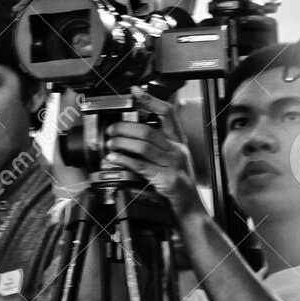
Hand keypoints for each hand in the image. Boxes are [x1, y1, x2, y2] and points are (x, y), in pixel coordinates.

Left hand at [103, 88, 205, 217]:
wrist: (190, 208)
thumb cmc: (177, 183)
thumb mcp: (171, 159)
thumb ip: (156, 145)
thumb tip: (132, 133)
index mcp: (178, 141)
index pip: (167, 113)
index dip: (151, 100)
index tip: (135, 92)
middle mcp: (177, 150)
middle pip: (149, 130)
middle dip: (125, 128)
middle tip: (111, 130)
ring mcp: (173, 164)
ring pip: (144, 146)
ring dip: (122, 143)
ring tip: (110, 144)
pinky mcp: (167, 179)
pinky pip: (141, 166)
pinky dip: (124, 160)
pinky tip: (114, 158)